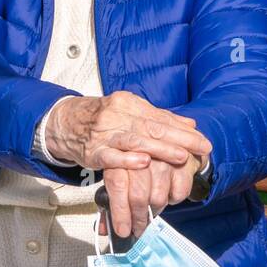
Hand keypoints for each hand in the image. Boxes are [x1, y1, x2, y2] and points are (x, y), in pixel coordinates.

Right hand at [44, 91, 210, 172]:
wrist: (64, 123)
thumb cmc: (101, 119)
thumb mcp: (130, 112)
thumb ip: (159, 119)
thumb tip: (190, 124)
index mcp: (128, 104)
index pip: (161, 117)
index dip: (183, 131)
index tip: (203, 142)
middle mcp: (117, 115)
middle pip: (151, 127)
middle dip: (178, 139)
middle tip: (198, 149)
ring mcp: (103, 133)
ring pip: (135, 140)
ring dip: (159, 149)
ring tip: (180, 156)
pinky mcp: (92, 151)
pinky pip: (111, 156)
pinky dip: (127, 159)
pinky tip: (143, 162)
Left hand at [98, 151, 203, 239]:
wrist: (161, 135)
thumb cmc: (134, 158)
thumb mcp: (116, 172)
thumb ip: (109, 200)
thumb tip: (105, 229)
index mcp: (119, 155)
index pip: (117, 184)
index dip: (120, 211)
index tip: (123, 230)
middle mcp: (141, 153)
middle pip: (138, 194)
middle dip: (138, 218)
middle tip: (138, 228)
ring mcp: (163, 157)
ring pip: (158, 196)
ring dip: (154, 210)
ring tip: (151, 209)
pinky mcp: (183, 161)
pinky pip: (179, 193)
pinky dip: (173, 199)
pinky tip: (168, 193)